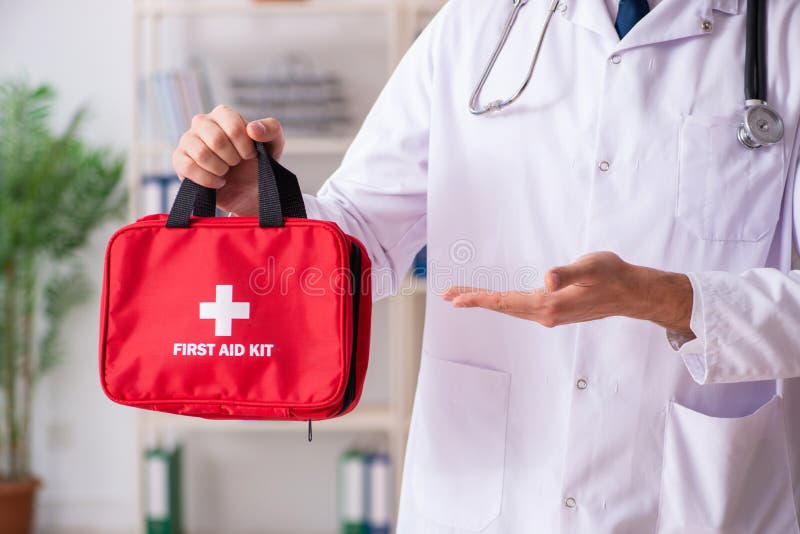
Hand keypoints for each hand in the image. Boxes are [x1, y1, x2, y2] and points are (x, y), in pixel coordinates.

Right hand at [171, 105, 285, 215]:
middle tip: (236, 164)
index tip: (250, 155)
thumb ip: (270, 129)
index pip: (232, 125)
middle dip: (233, 159)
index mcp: (223, 114)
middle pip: (216, 139)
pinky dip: (207, 179)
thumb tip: (252, 129)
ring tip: (226, 172)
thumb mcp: (273, 144)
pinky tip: (217, 182)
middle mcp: (202, 122)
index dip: (245, 146)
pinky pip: (187, 167)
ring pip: (201, 153)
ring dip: (220, 169)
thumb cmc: (258, 162)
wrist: (248, 190)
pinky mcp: (180, 160)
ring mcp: (188, 140)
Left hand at [443, 251, 694, 338]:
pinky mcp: (555, 311)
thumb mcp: (591, 266)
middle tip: (447, 295)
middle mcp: (546, 314)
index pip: (505, 302)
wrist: (632, 293)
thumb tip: (547, 279)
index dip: (479, 299)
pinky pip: (520, 308)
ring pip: (510, 309)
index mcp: (550, 304)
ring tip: (463, 296)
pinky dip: (502, 303)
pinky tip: (497, 300)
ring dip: (487, 303)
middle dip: (475, 300)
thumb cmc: (613, 275)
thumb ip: (567, 272)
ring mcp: (550, 315)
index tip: (455, 298)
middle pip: (502, 307)